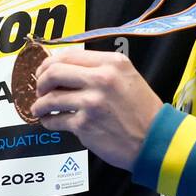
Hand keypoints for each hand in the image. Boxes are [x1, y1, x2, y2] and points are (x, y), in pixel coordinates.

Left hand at [30, 48, 163, 171]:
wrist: (156, 140)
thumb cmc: (142, 111)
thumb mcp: (127, 77)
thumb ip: (100, 70)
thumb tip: (66, 69)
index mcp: (111, 63)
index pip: (68, 55)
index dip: (50, 63)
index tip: (45, 72)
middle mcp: (101, 79)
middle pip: (53, 72)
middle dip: (40, 81)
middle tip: (40, 90)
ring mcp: (91, 102)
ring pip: (50, 98)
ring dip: (40, 105)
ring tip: (40, 109)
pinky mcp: (85, 125)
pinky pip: (56, 120)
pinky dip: (48, 121)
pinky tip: (50, 121)